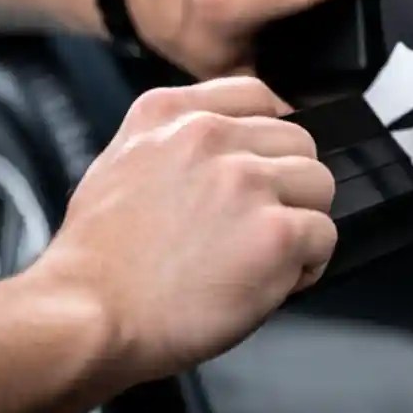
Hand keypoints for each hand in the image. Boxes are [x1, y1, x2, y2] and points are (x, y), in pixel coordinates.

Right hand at [34, 77, 335, 385]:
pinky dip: (308, 264)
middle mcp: (210, 138)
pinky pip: (325, 236)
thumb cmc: (99, 264)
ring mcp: (247, 182)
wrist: (88, 318)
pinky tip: (272, 280)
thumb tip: (233, 150)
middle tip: (255, 226)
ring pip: (319, 185)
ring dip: (302, 222)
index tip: (270, 162)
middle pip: (298, 143)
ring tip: (263, 254)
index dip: (272, 135)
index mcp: (168, 116)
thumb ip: (176, 145)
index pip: (257, 95)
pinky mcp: (277, 231)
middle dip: (287, 187)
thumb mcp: (120, 167)